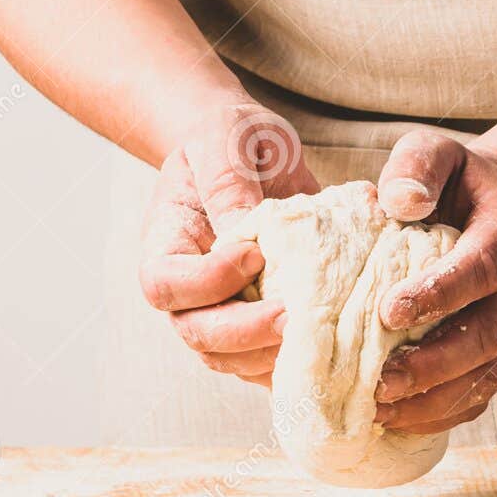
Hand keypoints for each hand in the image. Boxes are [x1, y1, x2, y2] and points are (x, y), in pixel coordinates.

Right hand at [138, 97, 319, 386]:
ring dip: (271, 356)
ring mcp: (219, 308)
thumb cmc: (231, 136)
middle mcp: (187, 285)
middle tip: (294, 316)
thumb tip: (242, 233)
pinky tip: (331, 347)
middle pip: (196, 333)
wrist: (249, 146)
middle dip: (244, 334)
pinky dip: (295, 361)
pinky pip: (265, 359)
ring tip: (317, 334)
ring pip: (230, 358)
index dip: (206, 281)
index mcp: (167, 240)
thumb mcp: (227, 138)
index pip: (165, 284)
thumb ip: (229, 183)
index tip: (254, 254)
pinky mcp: (256, 318)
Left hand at [373, 133, 496, 435]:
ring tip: (379, 410)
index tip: (388, 310)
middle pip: (490, 335)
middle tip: (380, 381)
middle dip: (435, 365)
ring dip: (436, 400)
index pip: (481, 267)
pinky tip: (396, 422)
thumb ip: (416, 167)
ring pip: (489, 375)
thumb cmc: (458, 179)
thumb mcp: (437, 152)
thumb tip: (397, 204)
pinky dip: (443, 415)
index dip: (440, 293)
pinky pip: (483, 395)